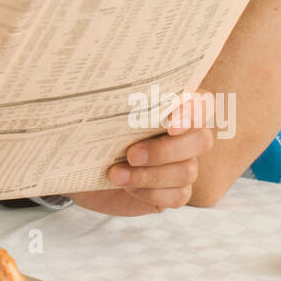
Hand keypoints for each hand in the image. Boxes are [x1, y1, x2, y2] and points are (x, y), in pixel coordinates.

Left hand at [68, 97, 215, 215]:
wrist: (78, 168)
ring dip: (149, 175)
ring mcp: (183, 164)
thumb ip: (116, 102)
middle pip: (201, 140)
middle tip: (131, 154)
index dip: (193, 111)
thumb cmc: (93, 133)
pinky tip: (128, 188)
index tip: (169, 122)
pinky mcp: (175, 191)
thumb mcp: (99, 115)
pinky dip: (151, 192)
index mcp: (172, 107)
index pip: (202, 103)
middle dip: (165, 150)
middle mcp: (184, 135)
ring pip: (187, 171)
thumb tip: (108, 85)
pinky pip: (178, 195)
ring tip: (115, 174)